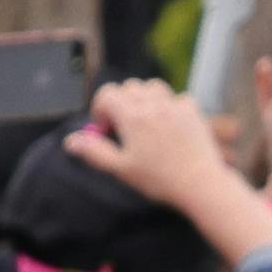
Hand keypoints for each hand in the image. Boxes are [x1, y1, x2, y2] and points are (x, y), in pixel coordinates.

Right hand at [77, 73, 271, 256]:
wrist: (201, 184)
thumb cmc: (159, 179)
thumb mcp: (121, 169)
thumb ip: (95, 152)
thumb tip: (70, 142)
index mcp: (132, 116)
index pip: (107, 94)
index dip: (101, 108)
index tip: (106, 127)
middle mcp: (153, 105)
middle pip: (129, 87)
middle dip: (122, 102)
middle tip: (125, 127)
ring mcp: (176, 106)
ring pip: (154, 87)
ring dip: (145, 98)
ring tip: (146, 122)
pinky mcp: (194, 112)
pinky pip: (178, 98)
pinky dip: (170, 106)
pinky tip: (170, 126)